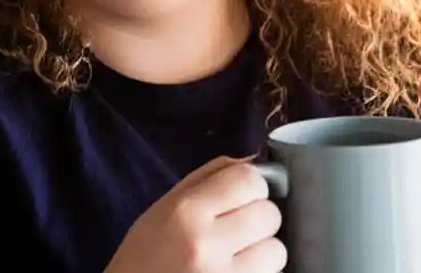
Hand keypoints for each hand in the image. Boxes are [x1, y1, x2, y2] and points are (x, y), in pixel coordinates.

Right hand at [105, 156, 286, 272]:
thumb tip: (254, 161)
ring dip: (262, 254)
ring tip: (234, 260)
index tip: (243, 197)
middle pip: (268, 214)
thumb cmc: (143, 259)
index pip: (248, 179)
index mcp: (185, 212)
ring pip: (276, 251)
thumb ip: (207, 179)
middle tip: (235, 234)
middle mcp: (206, 244)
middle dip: (258, 221)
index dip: (252, 187)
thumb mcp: (162, 211)